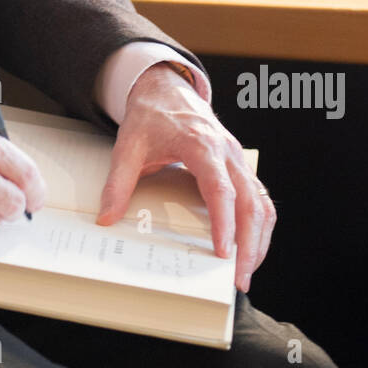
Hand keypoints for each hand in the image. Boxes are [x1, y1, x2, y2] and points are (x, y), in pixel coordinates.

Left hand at [96, 64, 275, 292]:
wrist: (166, 88)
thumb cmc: (150, 116)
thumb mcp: (127, 146)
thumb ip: (118, 183)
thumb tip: (106, 218)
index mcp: (200, 144)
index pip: (220, 189)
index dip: (224, 223)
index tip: (222, 253)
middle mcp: (226, 152)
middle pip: (250, 202)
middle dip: (250, 244)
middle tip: (239, 278)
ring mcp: (237, 159)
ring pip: (261, 202)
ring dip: (260, 239)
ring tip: (246, 272)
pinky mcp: (239, 166)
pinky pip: (259, 198)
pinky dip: (259, 226)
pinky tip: (250, 249)